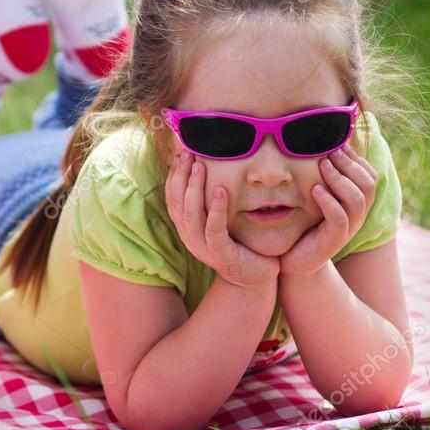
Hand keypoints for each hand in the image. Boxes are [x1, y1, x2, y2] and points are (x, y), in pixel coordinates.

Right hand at [166, 151, 279, 288]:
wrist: (256, 277)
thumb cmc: (241, 243)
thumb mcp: (222, 218)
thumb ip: (212, 199)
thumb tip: (209, 163)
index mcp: (187, 228)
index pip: (172, 198)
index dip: (173, 175)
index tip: (180, 152)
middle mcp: (190, 238)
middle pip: (177, 204)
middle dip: (180, 176)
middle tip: (187, 153)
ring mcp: (203, 248)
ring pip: (191, 215)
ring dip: (194, 189)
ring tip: (200, 166)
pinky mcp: (221, 254)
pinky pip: (213, 230)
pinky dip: (216, 209)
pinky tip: (221, 190)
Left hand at [280, 144, 377, 276]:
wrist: (293, 259)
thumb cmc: (302, 223)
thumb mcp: (313, 195)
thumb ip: (321, 175)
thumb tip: (318, 143)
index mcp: (356, 201)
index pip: (368, 173)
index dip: (355, 157)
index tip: (336, 142)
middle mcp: (357, 214)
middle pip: (367, 183)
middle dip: (349, 163)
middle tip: (329, 150)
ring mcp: (348, 228)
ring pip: (358, 199)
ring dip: (340, 179)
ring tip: (322, 165)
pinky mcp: (334, 241)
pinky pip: (340, 218)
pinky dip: (330, 202)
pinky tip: (315, 190)